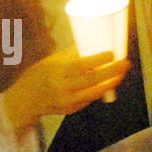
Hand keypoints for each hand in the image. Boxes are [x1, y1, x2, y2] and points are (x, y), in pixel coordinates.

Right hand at [0, 47, 129, 132]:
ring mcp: (67, 101)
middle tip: (125, 63)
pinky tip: (109, 83)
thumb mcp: (52, 61)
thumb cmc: (39, 75)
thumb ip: (72, 55)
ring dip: (110, 83)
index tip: (112, 53)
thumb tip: (92, 42)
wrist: (26, 100)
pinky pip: (89, 99)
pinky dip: (100, 91)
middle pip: (92, 80)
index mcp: (57, 72)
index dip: (98, 60)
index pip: (81, 65)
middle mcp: (62, 88)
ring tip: (121, 74)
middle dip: (112, 72)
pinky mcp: (71, 110)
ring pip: (94, 93)